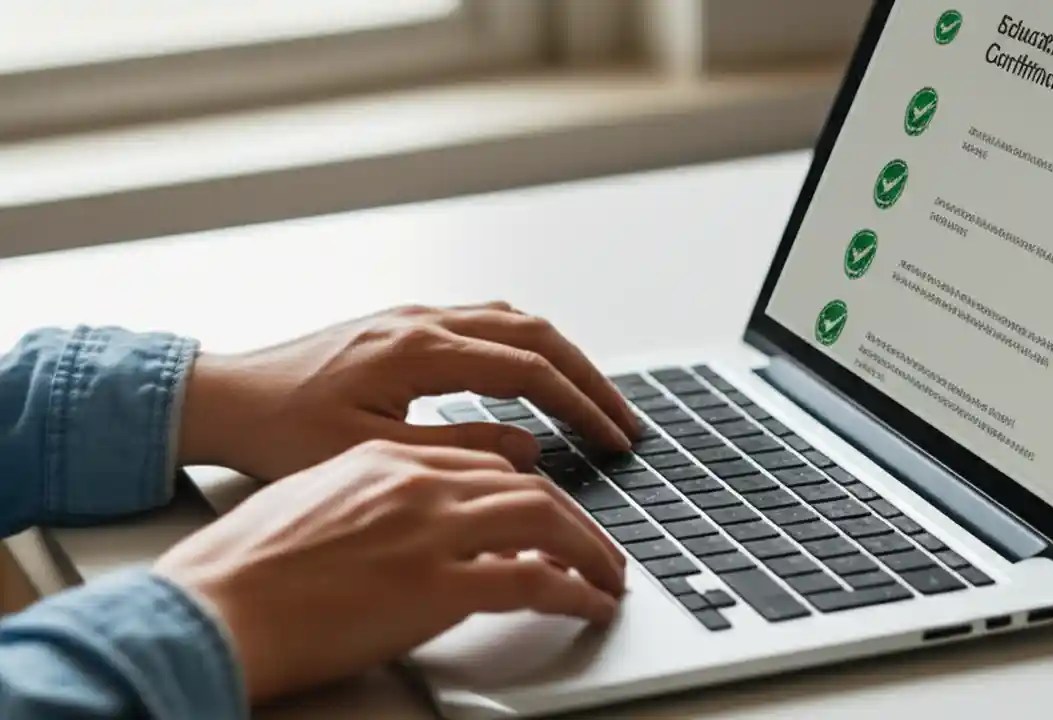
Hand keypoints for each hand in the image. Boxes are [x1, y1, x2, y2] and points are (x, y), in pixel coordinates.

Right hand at [155, 440, 626, 701]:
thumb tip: (423, 522)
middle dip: (576, 516)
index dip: (531, 490)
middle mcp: (416, 481)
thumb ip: (382, 499)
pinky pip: (533, 581)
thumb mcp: (319, 503)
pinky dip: (574, 590)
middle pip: (528, 483)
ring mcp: (428, 529)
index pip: (486, 462)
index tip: (551, 513)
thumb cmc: (246, 565)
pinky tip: (589, 604)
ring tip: (609, 575)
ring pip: (544, 518)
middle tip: (600, 545)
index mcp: (386, 457)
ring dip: (590, 548)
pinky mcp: (435, 586)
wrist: (208, 606)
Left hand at [178, 303, 639, 479]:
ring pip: (512, 321)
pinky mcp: (401, 326)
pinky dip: (525, 346)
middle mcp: (423, 322)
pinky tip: (532, 373)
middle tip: (622, 418)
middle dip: (588, 377)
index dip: (580, 406)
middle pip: (534, 334)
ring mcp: (413, 317)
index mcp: (420, 351)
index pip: (528, 371)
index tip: (614, 438)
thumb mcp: (372, 454)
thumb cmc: (281, 433)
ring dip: (561, 357)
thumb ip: (458, 449)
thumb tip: (528, 447)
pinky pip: (484, 322)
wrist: (224, 399)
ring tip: (591, 397)